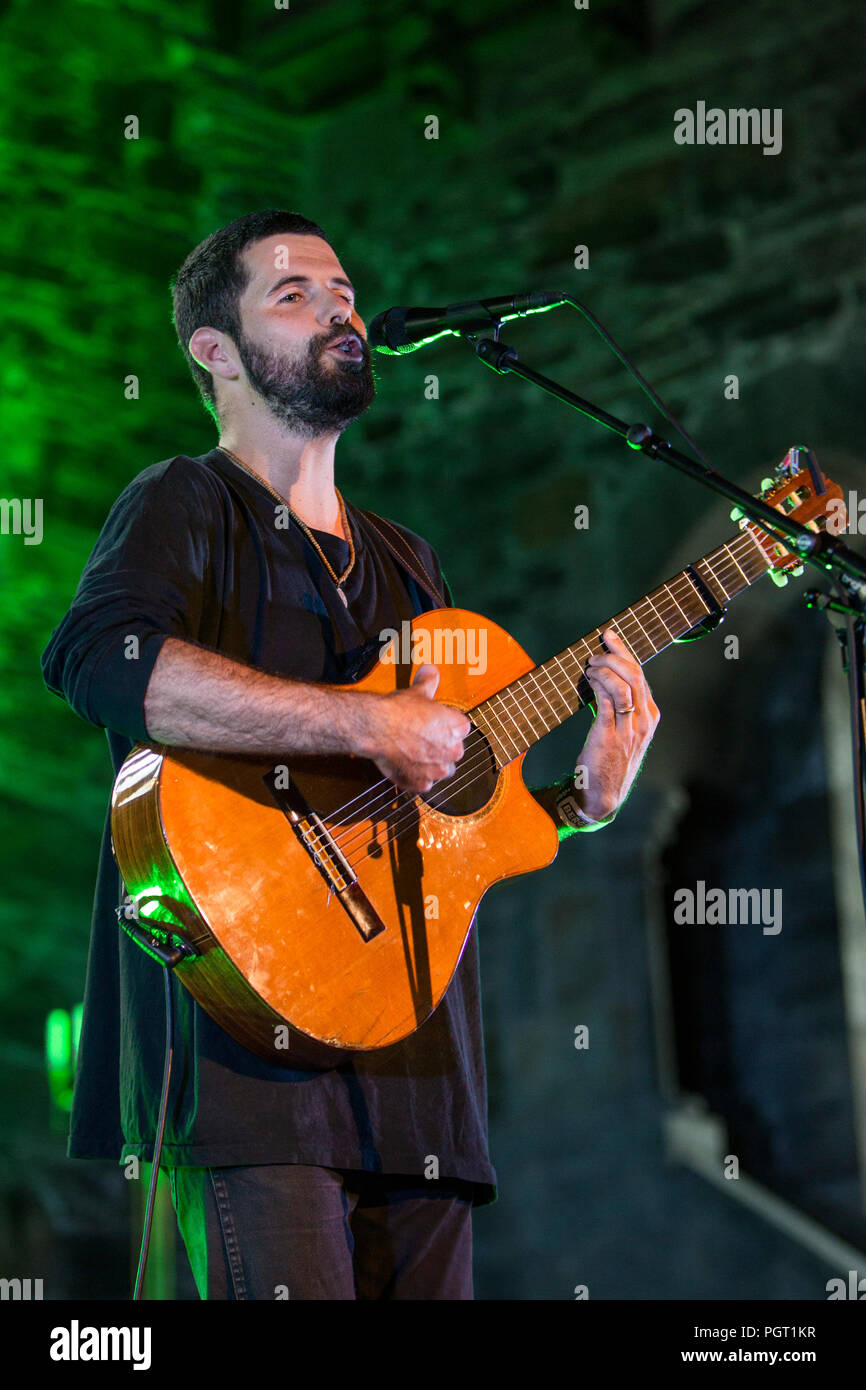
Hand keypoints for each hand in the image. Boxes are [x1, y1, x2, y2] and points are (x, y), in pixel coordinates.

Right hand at [366, 663, 470, 792]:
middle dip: (441, 746)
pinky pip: (424, 783)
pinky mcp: (422, 784)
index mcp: (459, 728)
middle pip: (453, 751)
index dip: (446, 725)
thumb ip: (429, 681)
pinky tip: (406, 766)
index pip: (461, 728)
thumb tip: (431, 669)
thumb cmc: (399, 710)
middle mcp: (453, 751)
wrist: (377, 728)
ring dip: (432, 764)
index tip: (433, 723)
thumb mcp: (417, 691)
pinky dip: (417, 777)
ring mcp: (438, 770)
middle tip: (422, 738)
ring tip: (415, 753)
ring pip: (441, 769)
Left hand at [577, 628, 659, 818]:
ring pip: (622, 685)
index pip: (641, 676)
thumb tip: (605, 679)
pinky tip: (588, 680)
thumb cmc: (610, 761)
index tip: (609, 637)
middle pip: (635, 675)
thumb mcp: (625, 732)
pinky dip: (597, 684)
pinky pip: (606, 701)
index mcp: (649, 717)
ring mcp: (628, 729)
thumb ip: (622, 708)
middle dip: (614, 656)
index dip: (624, 653)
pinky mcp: (609, 736)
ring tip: (589, 666)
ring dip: (604, 669)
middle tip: (596, 652)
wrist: (604, 794)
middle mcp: (643, 721)